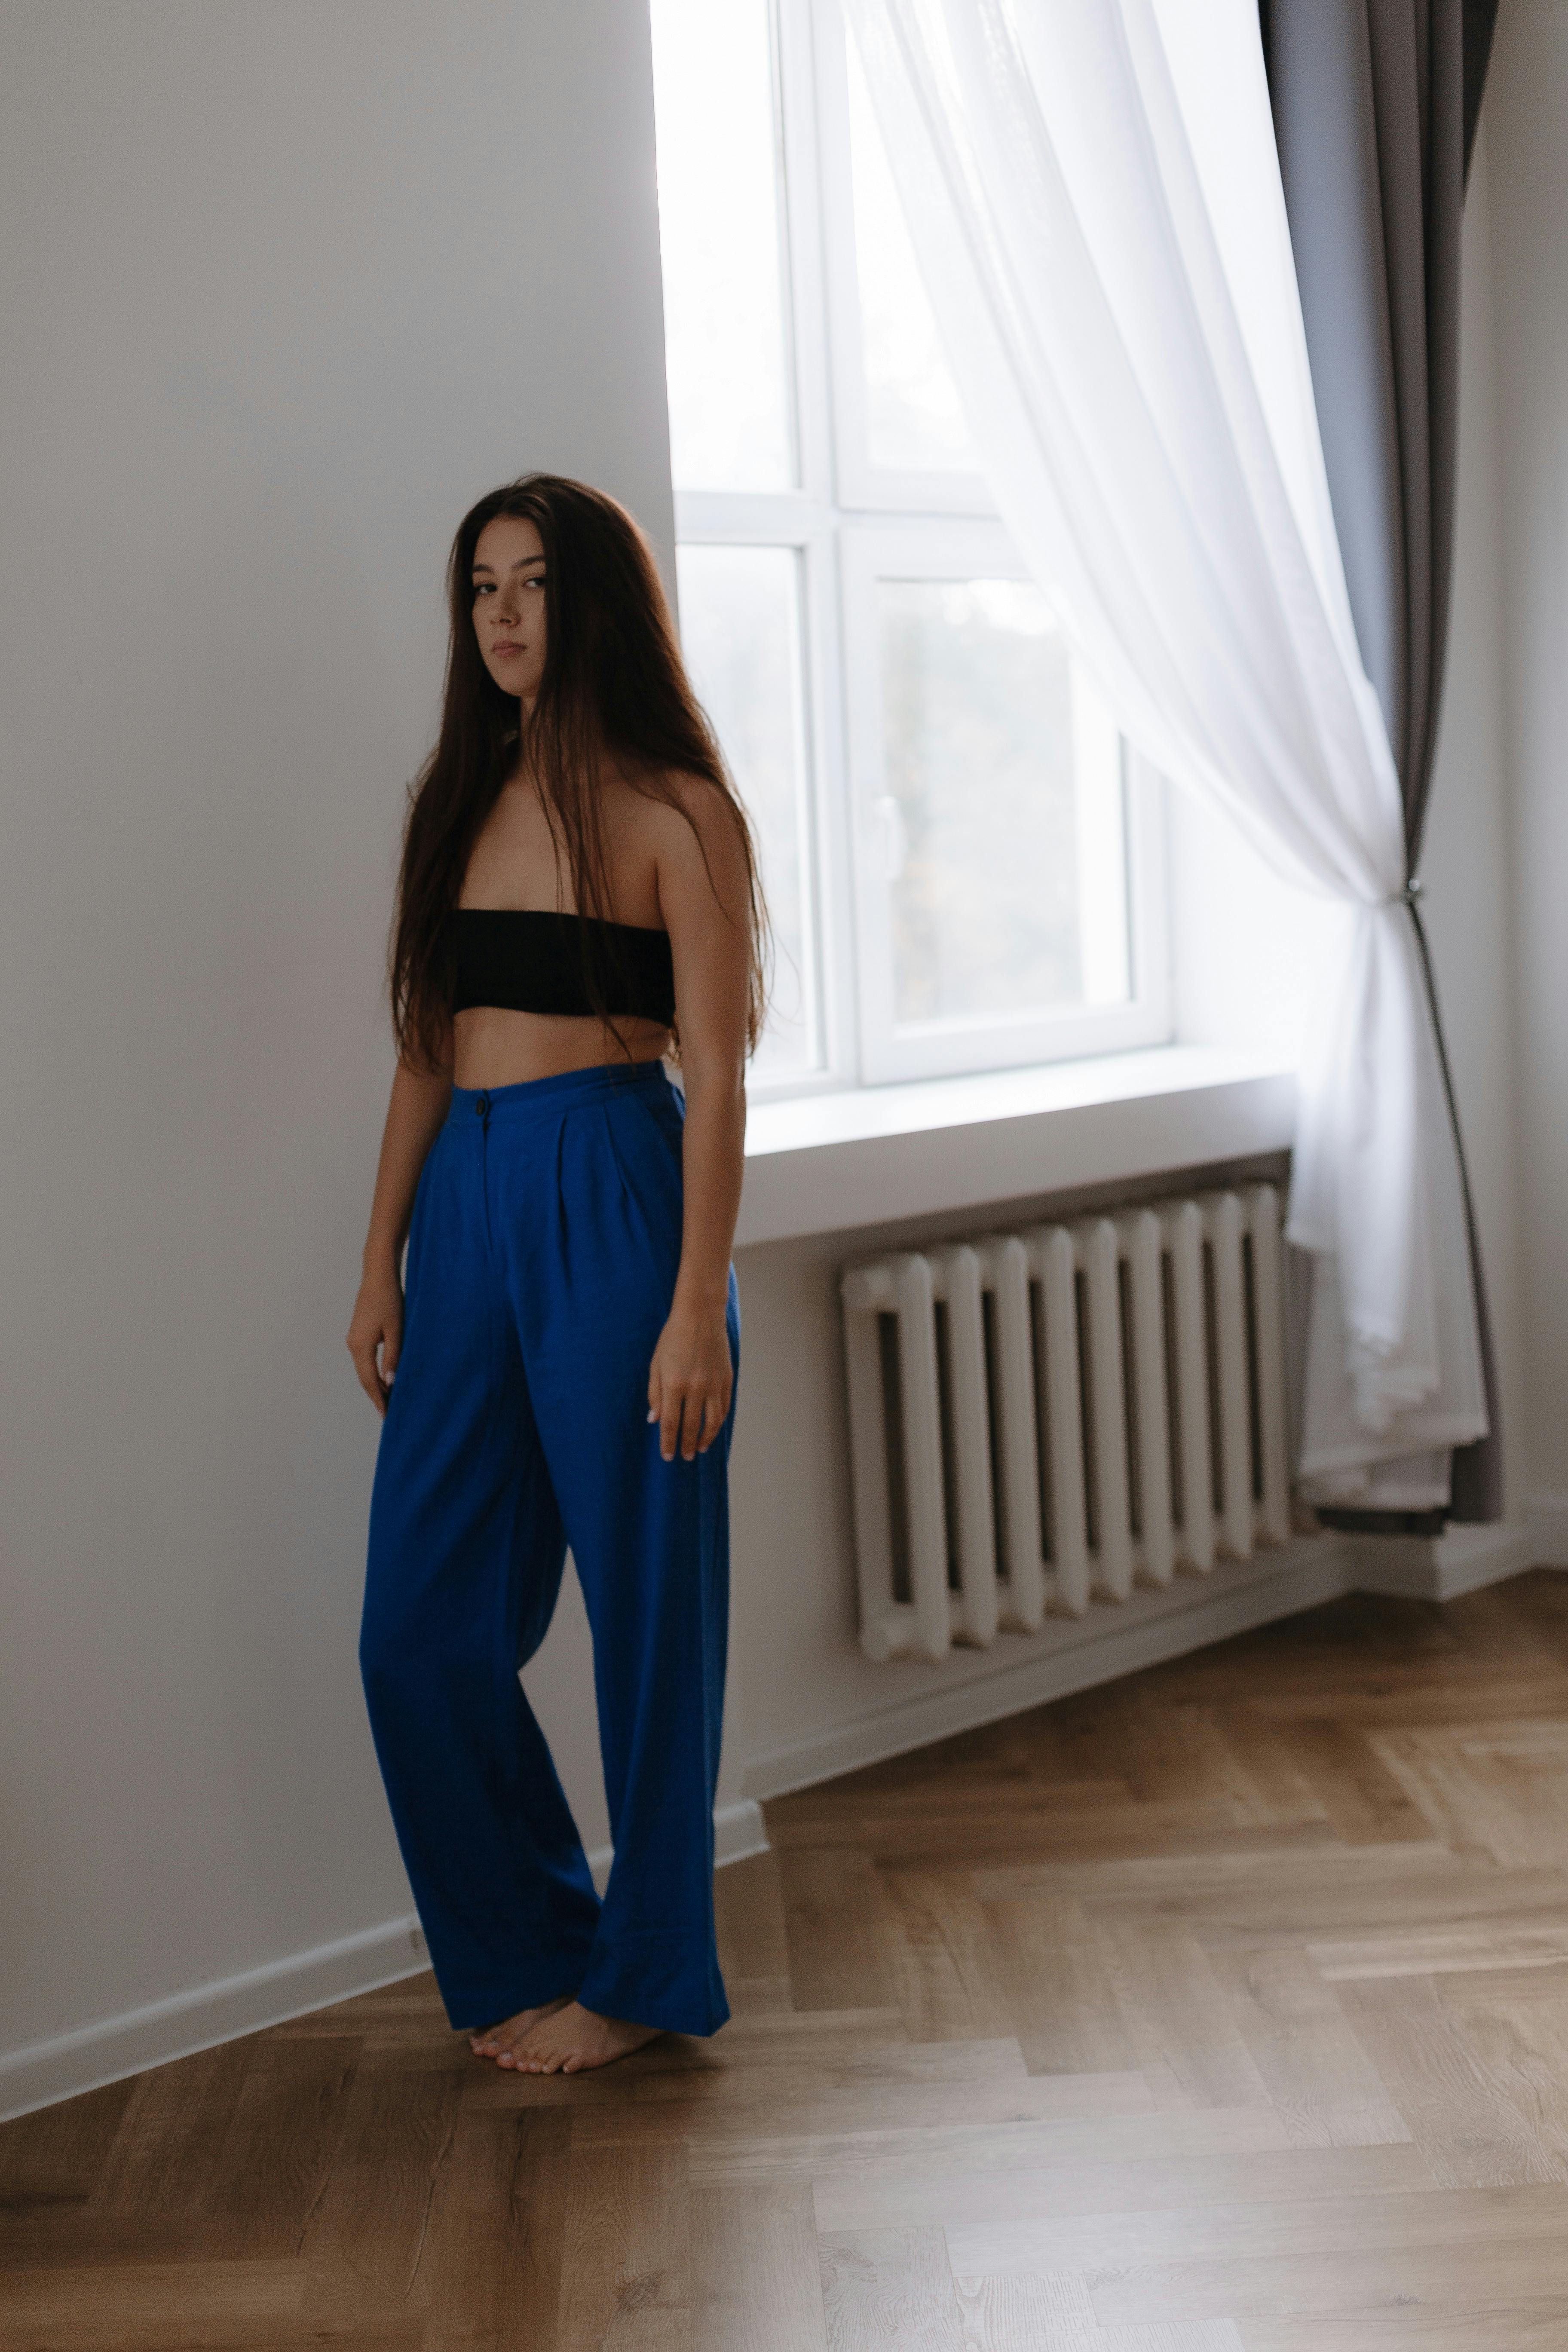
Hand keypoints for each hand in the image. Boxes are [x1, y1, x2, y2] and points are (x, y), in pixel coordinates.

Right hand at [347, 1266, 403, 1415]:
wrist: (378, 1276)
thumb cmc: (390, 1300)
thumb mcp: (396, 1331)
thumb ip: (393, 1357)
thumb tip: (390, 1383)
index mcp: (361, 1347)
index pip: (370, 1381)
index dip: (379, 1399)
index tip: (387, 1415)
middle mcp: (352, 1345)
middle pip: (364, 1378)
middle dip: (376, 1395)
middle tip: (388, 1412)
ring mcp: (353, 1339)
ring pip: (363, 1369)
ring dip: (375, 1384)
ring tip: (388, 1399)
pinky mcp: (358, 1334)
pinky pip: (364, 1360)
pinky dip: (373, 1372)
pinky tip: (384, 1378)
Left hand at [647, 1299, 732, 1461]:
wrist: (700, 1315)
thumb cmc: (673, 1338)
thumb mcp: (656, 1364)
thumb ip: (654, 1393)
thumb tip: (654, 1420)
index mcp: (673, 1384)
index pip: (670, 1423)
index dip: (668, 1442)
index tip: (667, 1456)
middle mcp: (695, 1388)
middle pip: (691, 1426)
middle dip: (686, 1445)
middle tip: (684, 1457)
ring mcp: (713, 1384)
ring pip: (712, 1422)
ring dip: (706, 1439)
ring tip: (700, 1449)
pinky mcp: (727, 1379)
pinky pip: (723, 1408)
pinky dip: (718, 1422)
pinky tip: (712, 1429)